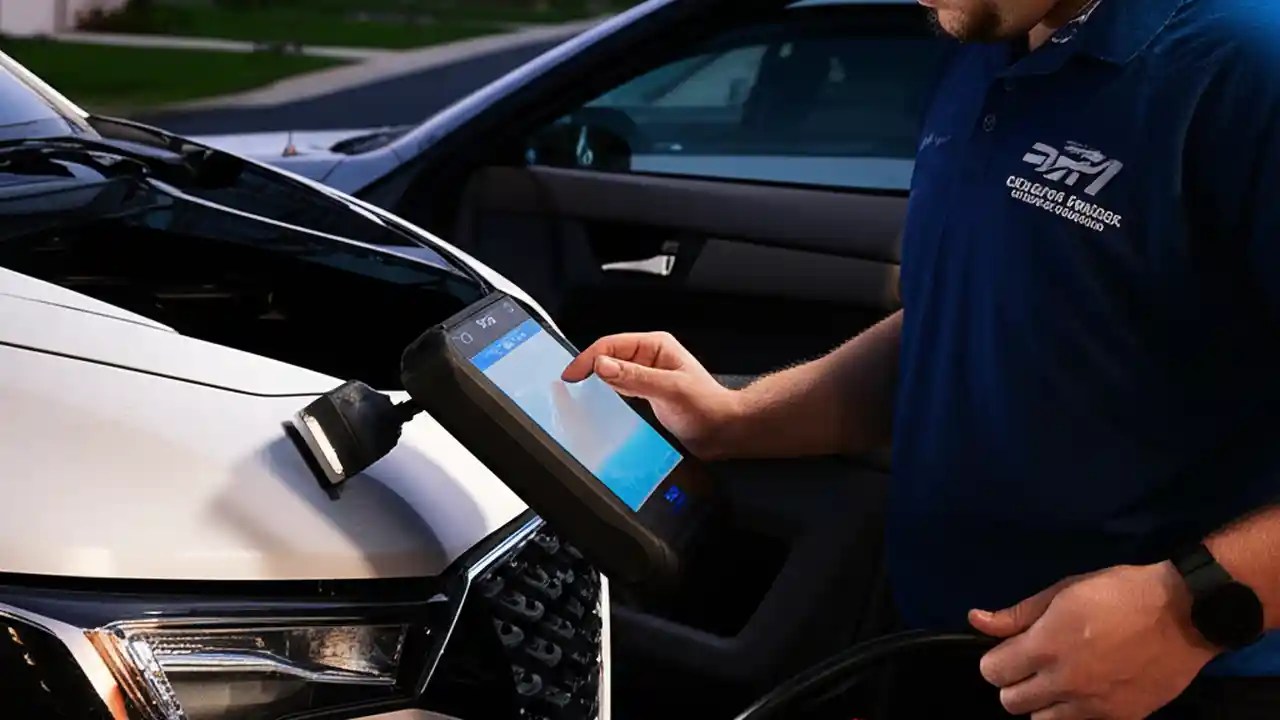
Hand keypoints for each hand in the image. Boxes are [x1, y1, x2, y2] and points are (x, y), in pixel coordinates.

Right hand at [561, 332, 741, 458]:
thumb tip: (603, 365)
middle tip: (569, 383)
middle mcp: (650, 357)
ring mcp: (647, 375)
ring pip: (612, 372)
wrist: (723, 431)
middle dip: (588, 367)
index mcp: (656, 346)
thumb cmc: (708, 407)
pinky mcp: (646, 392)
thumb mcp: (669, 390)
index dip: (589, 358)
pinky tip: (599, 402)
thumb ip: (635, 377)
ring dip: (596, 380)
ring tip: (578, 391)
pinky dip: (606, 393)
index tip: (572, 374)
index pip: (612, 345)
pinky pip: (619, 387)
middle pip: (609, 356)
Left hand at [970, 563, 1220, 718]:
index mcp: (1046, 646)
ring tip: (1060, 679)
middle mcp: (1065, 682)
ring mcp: (1093, 706)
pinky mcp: (1120, 718)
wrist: (1185, 615)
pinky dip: (1074, 712)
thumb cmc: (1120, 593)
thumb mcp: (1064, 591)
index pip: (992, 671)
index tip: (1010, 650)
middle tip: (1034, 664)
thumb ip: (1017, 613)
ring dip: (1042, 702)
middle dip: (1014, 683)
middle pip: (1011, 702)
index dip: (996, 659)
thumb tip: (976, 620)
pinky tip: (1087, 690)